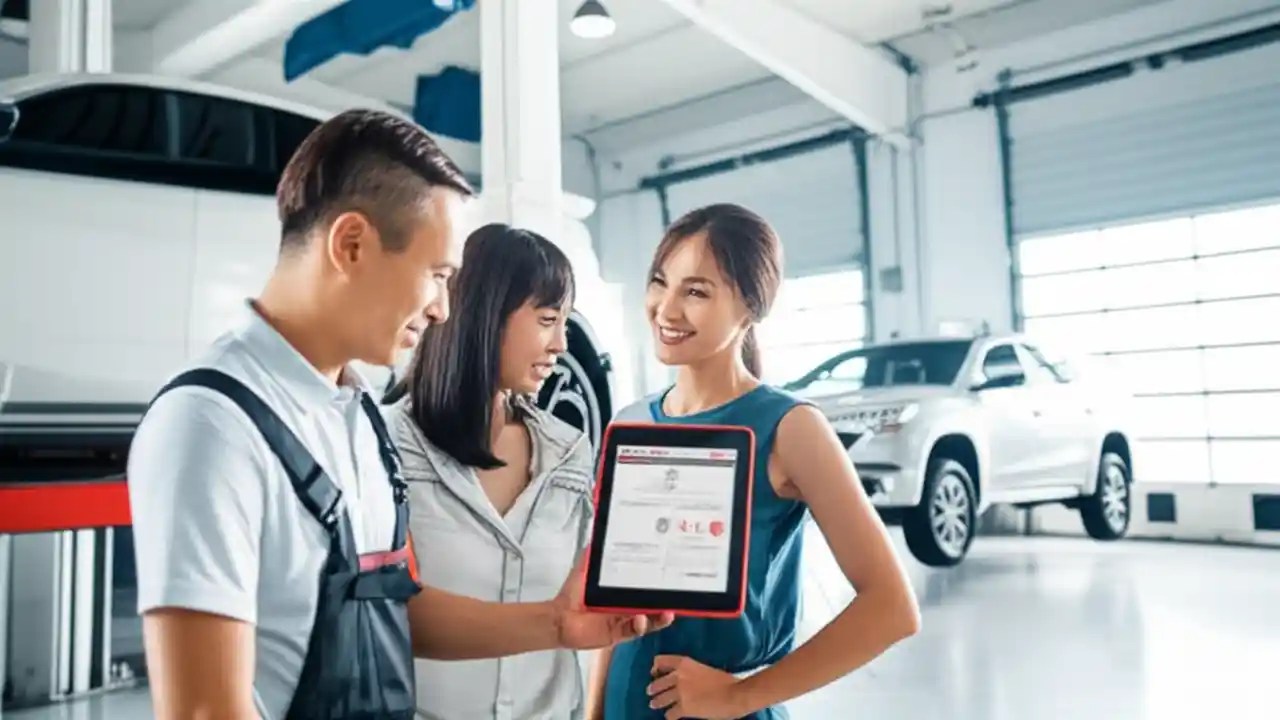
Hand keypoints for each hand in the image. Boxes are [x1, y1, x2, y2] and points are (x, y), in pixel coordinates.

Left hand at [552, 554, 673, 650]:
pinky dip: (639, 626)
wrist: (559, 617)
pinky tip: (640, 619)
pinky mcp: (618, 634)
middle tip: (679, 596)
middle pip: (654, 604)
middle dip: (667, 601)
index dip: (660, 583)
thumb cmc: (573, 594)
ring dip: (660, 617)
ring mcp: (625, 621)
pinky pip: (633, 631)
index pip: (646, 586)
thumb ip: (596, 553)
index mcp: (624, 591)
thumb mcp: (586, 568)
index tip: (673, 574)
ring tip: (667, 612)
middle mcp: (628, 606)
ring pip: (649, 620)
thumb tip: (602, 530)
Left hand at [647, 655, 744, 719]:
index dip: (655, 668)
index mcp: (684, 663)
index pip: (659, 661)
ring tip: (654, 705)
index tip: (655, 673)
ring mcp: (680, 693)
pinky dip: (670, 716)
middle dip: (653, 689)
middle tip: (651, 692)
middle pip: (657, 683)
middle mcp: (678, 676)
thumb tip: (684, 678)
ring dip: (656, 703)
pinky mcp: (684, 708)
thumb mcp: (704, 668)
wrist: (734, 694)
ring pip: (659, 699)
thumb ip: (690, 672)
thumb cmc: (725, 680)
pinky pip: (670, 713)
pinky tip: (671, 717)